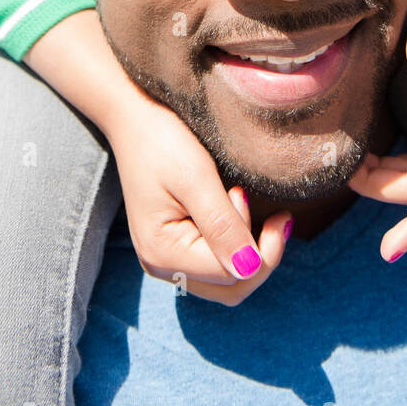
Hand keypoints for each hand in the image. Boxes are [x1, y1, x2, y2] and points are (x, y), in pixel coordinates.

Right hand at [106, 95, 292, 304]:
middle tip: (273, 215)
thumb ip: (223, 226)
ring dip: (250, 252)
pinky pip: (214, 265)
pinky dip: (236, 247)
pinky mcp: (173, 246)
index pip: (231, 274)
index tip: (261, 202)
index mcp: (162, 252)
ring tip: (246, 206)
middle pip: (231, 288)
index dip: (260, 247)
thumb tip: (250, 267)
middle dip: (261, 256)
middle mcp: (160, 265)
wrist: (133, 118)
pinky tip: (238, 215)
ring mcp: (165, 258)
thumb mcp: (196, 178)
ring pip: (226, 281)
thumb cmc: (162, 141)